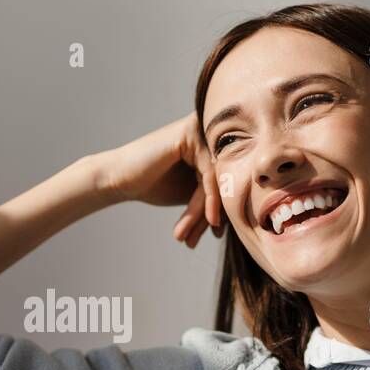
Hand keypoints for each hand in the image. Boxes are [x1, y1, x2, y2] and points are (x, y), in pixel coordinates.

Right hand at [95, 112, 224, 248]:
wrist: (120, 179)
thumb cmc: (154, 185)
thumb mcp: (192, 194)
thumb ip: (216, 196)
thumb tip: (249, 215)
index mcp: (212, 144)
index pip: (225, 178)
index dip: (219, 210)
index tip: (214, 235)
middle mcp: (208, 132)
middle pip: (222, 179)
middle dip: (210, 214)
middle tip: (196, 240)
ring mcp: (200, 129)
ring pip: (216, 178)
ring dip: (203, 212)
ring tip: (189, 237)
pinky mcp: (190, 133)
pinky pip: (209, 172)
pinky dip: (210, 199)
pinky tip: (209, 220)